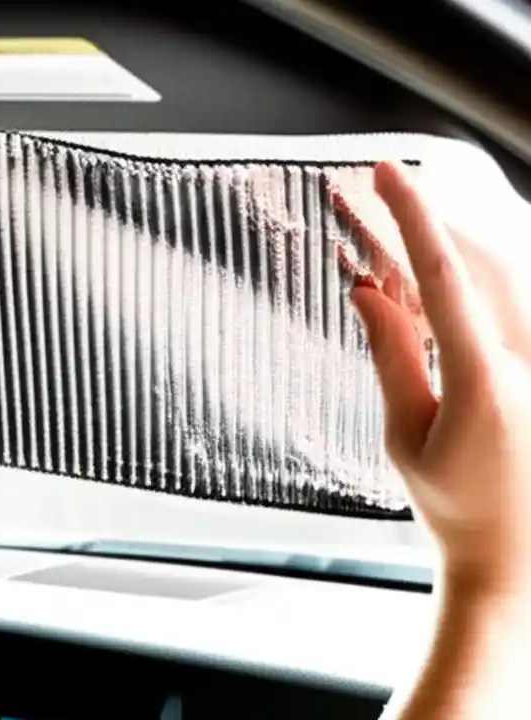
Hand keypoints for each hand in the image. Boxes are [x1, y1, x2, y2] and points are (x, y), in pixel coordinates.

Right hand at [355, 162, 530, 593]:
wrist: (514, 559)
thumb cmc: (456, 509)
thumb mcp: (407, 436)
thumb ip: (391, 356)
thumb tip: (367, 291)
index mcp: (486, 379)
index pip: (443, 274)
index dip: (410, 215)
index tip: (383, 173)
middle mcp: (527, 360)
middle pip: (477, 257)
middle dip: (422, 216)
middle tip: (371, 188)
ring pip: (498, 273)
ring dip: (444, 241)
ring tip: (389, 224)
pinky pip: (503, 303)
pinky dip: (463, 278)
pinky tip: (424, 274)